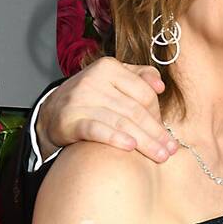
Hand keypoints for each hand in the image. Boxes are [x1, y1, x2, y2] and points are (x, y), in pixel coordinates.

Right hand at [37, 58, 177, 163]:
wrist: (52, 112)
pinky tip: (129, 147)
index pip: (143, 93)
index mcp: (108, 68)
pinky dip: (114, 138)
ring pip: (120, 122)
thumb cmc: (92, 97)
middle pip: (134, 110)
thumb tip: (160, 85)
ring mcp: (80, 100)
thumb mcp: (114, 79)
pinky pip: (96, 129)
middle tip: (170, 150)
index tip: (168, 135)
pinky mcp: (68, 119)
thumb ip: (140, 76)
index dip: (159, 115)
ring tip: (160, 156)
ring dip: (144, 141)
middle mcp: (93, 80)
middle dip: (156, 133)